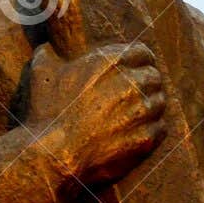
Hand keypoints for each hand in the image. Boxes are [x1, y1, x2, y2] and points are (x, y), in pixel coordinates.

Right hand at [26, 42, 166, 186]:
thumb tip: (46, 48)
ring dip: (152, 106)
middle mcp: (133, 82)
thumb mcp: (42, 75)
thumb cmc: (47, 114)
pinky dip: (153, 129)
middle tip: (137, 94)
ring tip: (138, 115)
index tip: (137, 68)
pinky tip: (140, 132)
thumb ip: (48, 55)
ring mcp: (143, 110)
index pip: (142, 53)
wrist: (55, 154)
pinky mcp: (148, 137)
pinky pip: (161, 127)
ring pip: (160, 102)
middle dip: (147, 83)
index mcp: (112, 62)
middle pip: (154, 77)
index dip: (140, 60)